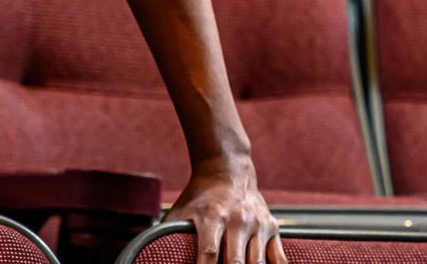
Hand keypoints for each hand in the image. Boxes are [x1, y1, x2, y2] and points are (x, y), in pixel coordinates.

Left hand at [167, 157, 285, 263]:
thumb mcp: (179, 212)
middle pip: (235, 262)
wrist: (228, 171)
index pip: (209, 254)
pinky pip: (278, 258)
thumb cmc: (199, 197)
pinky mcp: (271, 227)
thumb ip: (166, 236)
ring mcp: (257, 224)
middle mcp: (238, 220)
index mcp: (213, 218)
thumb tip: (148, 255)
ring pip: (257, 263)